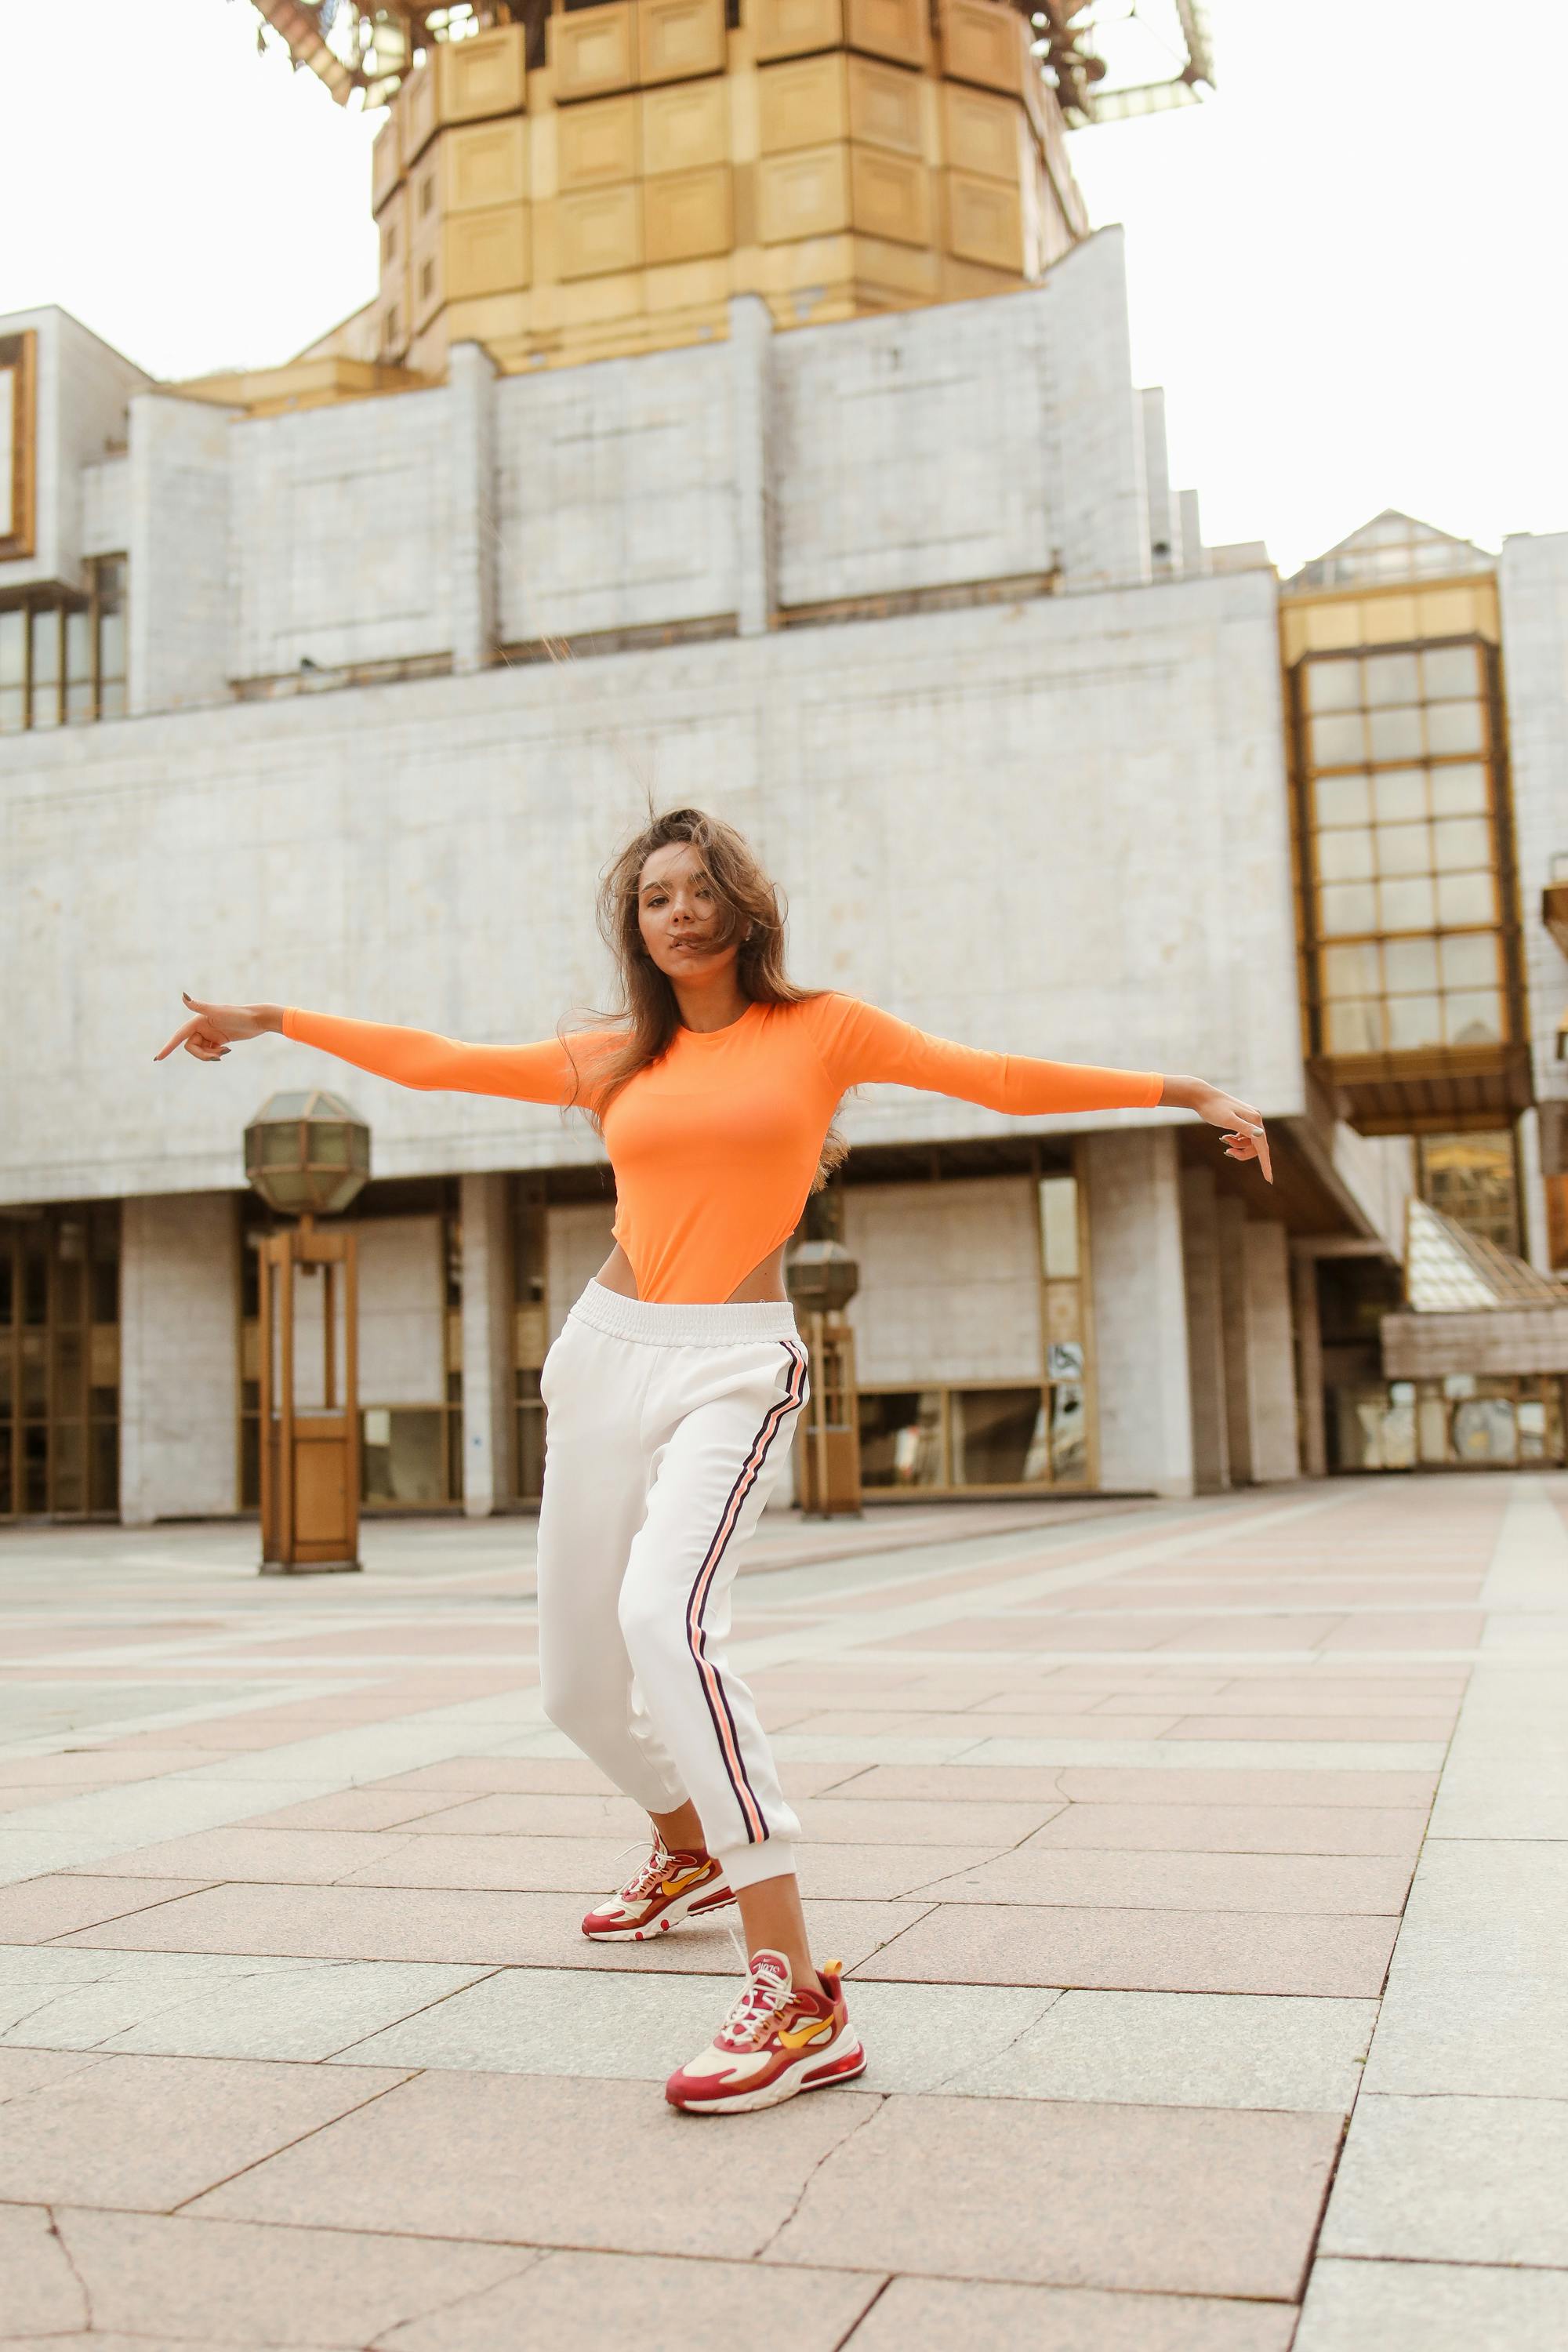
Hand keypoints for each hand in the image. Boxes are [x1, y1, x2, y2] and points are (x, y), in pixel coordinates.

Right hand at [154, 993, 278, 1063]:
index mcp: (198, 1020)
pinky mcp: (219, 1039)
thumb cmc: (239, 1014)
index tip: (157, 1059)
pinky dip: (215, 1054)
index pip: (179, 1036)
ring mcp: (210, 1034)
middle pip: (191, 1047)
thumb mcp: (219, 1011)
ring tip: (225, 1052)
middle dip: (202, 1055)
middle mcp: (202, 1027)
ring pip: (200, 1051)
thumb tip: (183, 996)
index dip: (168, 1047)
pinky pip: (210, 1052)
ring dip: (210, 1055)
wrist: (258, 1020)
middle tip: (219, 1056)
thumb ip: (200, 1005)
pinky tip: (226, 1051)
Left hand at [1190, 1081, 1272, 1183]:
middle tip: (1227, 1151)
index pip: (1262, 1147)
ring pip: (1250, 1142)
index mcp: (1255, 1120)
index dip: (1266, 1164)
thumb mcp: (1227, 1120)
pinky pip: (1245, 1138)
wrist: (1202, 1096)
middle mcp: (1256, 1119)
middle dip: (1243, 1152)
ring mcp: (1250, 1119)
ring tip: (1223, 1139)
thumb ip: (1244, 1128)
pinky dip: (1236, 1141)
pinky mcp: (1243, 1120)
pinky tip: (1226, 1138)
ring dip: (1238, 1146)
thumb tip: (1261, 1135)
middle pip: (1257, 1146)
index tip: (1269, 1180)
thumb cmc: (1213, 1109)